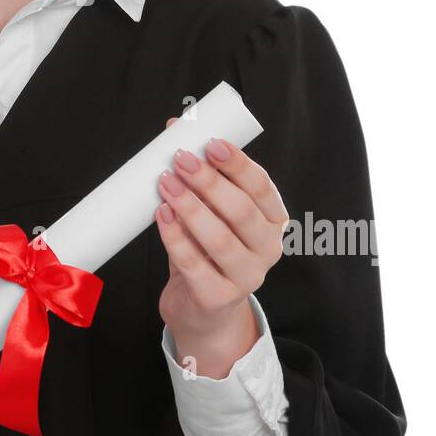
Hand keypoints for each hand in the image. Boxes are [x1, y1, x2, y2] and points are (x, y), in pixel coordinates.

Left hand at [155, 118, 289, 363]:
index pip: (262, 188)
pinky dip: (175, 238)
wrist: (202, 308)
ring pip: (220, 239)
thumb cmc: (207, 249)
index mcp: (273, 221)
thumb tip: (174, 127)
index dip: (238, 164)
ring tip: (166, 184)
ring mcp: (247, 277)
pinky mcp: (218, 298)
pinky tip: (162, 216)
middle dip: (210, 182)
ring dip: (190, 208)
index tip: (211, 143)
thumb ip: (199, 175)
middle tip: (180, 160)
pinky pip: (194, 265)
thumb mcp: (210, 211)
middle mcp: (267, 249)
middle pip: (241, 212)